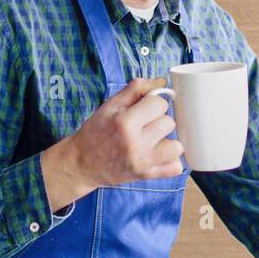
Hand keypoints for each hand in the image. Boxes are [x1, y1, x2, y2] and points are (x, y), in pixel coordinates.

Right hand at [41, 77, 183, 210]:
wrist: (82, 164)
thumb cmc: (96, 131)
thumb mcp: (110, 105)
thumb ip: (136, 89)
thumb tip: (162, 81)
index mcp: (125, 122)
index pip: (160, 104)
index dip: (154, 104)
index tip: (145, 109)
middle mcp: (135, 144)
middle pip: (169, 123)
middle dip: (160, 121)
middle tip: (145, 125)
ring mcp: (143, 162)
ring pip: (177, 146)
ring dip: (168, 141)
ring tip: (153, 141)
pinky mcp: (146, 176)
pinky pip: (175, 167)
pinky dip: (170, 161)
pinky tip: (158, 155)